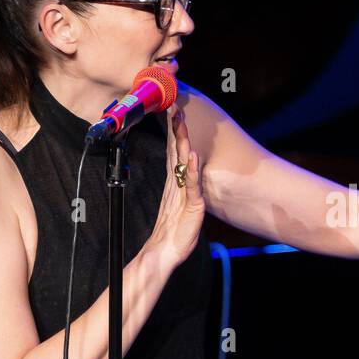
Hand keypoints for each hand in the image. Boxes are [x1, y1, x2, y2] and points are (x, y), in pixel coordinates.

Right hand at [146, 107, 204, 270]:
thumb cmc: (174, 230)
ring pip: (182, 162)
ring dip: (182, 141)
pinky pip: (191, 185)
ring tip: (180, 122)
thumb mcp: (181, 203)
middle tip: (173, 106)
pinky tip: (193, 156)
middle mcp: (176, 183)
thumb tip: (187, 168)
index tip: (172, 110)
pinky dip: (193, 170)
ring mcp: (182, 193)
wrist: (165, 252)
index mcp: (174, 181)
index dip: (174, 130)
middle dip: (175, 128)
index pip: (174, 150)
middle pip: (176, 150)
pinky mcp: (190, 205)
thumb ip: (184, 185)